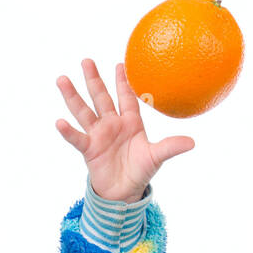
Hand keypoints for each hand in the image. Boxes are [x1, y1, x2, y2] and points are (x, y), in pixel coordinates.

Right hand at [55, 59, 194, 200]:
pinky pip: (77, 138)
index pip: (126, 98)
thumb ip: (171, 147)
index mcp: (130, 123)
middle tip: (87, 60)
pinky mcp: (89, 149)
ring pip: (84, 112)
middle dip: (94, 80)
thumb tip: (192, 142)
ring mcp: (98, 135)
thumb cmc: (140, 171)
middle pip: (101, 98)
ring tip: (62, 79)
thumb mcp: (156, 157)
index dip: (123, 82)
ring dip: (73, 96)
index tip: (119, 64)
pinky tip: (59, 122)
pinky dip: (69, 131)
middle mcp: (112, 125)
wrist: (124, 192)